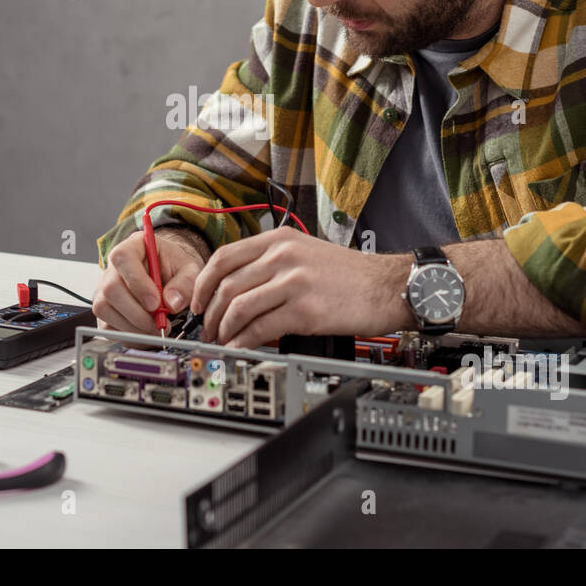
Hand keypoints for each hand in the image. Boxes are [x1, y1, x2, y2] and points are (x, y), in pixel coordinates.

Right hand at [93, 229, 205, 334]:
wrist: (169, 276)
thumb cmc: (175, 268)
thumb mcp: (189, 270)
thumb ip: (185, 283)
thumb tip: (173, 302)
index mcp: (133, 246)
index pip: (123, 258)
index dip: (137, 283)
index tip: (156, 303)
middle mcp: (113, 266)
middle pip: (110, 288)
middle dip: (136, 312)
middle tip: (159, 323)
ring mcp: (104, 288)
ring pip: (105, 309)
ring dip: (132, 325)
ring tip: (156, 328)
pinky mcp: (104, 309)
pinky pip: (106, 326)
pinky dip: (128, 334)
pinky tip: (146, 331)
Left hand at [189, 229, 413, 347]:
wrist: (388, 286)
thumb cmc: (351, 275)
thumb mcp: (307, 253)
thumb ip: (272, 263)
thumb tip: (237, 288)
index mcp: (280, 239)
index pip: (225, 257)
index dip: (203, 283)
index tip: (197, 301)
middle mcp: (283, 255)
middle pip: (226, 284)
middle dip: (209, 312)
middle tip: (206, 328)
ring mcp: (294, 281)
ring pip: (239, 306)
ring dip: (224, 329)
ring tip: (222, 340)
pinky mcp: (305, 309)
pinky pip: (261, 327)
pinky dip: (244, 341)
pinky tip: (241, 347)